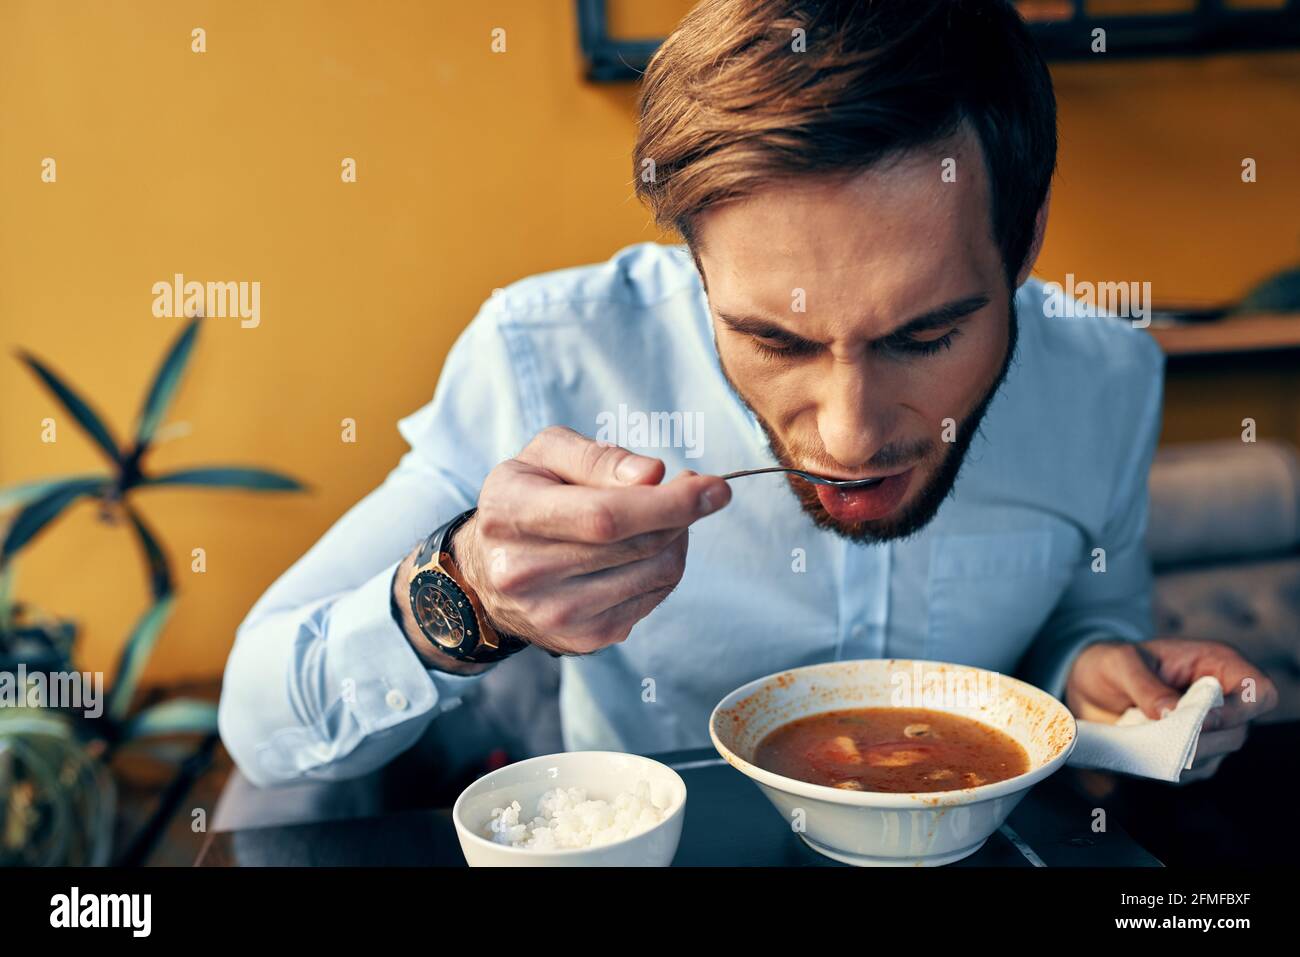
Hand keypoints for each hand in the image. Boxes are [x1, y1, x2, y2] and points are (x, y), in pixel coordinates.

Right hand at [454, 426, 730, 654]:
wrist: (488, 571)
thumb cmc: (526, 498)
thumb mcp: (545, 455)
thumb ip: (598, 457)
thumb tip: (652, 475)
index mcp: (512, 515)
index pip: (605, 516)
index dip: (668, 503)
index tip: (714, 487)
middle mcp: (526, 573)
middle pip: (637, 546)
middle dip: (682, 514)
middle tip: (694, 489)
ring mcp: (556, 614)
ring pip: (655, 573)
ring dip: (677, 539)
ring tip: (662, 516)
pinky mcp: (585, 638)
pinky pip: (653, 598)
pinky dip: (664, 567)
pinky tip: (646, 549)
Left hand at [1066, 637, 1278, 782]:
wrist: (1090, 685)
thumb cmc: (1110, 663)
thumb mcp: (1119, 663)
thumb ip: (1145, 685)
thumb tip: (1171, 714)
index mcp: (1216, 664)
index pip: (1259, 692)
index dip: (1238, 711)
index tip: (1200, 721)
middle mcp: (1221, 698)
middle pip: (1238, 733)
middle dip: (1199, 741)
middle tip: (1159, 737)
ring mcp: (1210, 729)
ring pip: (1215, 756)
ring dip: (1179, 756)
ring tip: (1141, 739)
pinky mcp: (1192, 752)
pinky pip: (1192, 772)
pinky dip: (1168, 767)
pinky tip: (1142, 752)